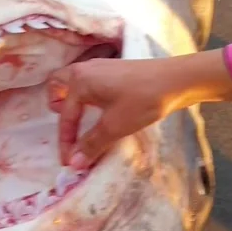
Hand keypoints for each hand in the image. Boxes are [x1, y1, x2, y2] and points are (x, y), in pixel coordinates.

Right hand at [48, 58, 167, 170]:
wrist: (174, 80)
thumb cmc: (141, 100)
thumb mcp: (114, 126)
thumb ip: (91, 144)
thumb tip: (73, 163)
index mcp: (79, 81)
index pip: (65, 116)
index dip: (66, 142)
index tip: (69, 162)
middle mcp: (84, 69)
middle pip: (58, 84)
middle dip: (57, 107)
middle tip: (67, 128)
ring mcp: (99, 67)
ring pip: (73, 82)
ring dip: (71, 101)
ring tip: (80, 120)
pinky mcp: (112, 69)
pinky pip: (88, 82)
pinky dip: (85, 97)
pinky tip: (99, 110)